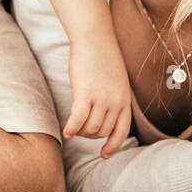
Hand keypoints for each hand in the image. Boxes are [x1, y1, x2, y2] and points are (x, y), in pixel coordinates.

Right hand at [65, 37, 132, 156]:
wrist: (95, 38)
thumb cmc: (103, 56)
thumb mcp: (117, 81)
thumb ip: (114, 98)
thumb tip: (106, 114)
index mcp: (125, 100)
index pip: (121, 131)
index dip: (113, 145)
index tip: (104, 154)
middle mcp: (115, 102)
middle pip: (101, 132)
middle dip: (90, 135)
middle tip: (80, 129)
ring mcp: (101, 99)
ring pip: (90, 129)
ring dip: (80, 132)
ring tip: (74, 127)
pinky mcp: (84, 94)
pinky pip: (78, 120)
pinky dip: (71, 129)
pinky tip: (66, 131)